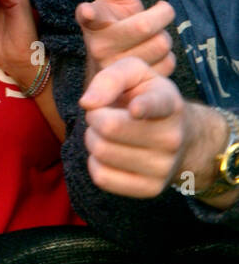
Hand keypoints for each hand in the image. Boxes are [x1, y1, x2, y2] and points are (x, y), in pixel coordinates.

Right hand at [78, 0, 176, 77]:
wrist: (111, 62)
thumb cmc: (114, 23)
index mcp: (92, 22)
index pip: (90, 15)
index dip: (89, 13)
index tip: (87, 11)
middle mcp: (99, 45)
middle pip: (144, 25)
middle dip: (161, 14)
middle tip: (163, 9)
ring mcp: (115, 66)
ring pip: (160, 44)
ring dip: (164, 37)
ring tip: (153, 36)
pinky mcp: (133, 82)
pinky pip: (167, 63)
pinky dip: (167, 57)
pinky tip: (154, 56)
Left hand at [80, 56, 186, 197]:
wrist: (175, 134)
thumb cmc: (144, 98)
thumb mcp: (133, 75)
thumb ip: (110, 78)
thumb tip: (88, 103)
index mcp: (168, 103)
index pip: (157, 105)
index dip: (143, 107)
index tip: (135, 109)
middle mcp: (172, 137)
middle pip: (109, 128)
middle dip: (94, 118)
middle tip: (103, 116)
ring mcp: (164, 166)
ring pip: (102, 152)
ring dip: (92, 139)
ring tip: (107, 134)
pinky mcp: (150, 188)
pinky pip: (102, 177)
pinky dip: (95, 163)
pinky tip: (109, 153)